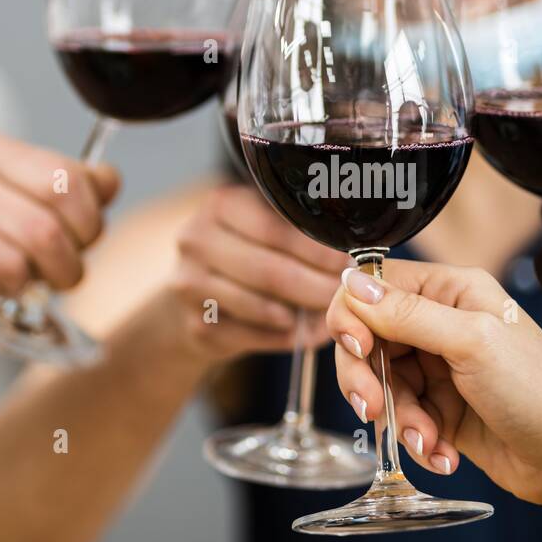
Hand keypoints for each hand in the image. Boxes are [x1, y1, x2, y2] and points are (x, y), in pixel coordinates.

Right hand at [0, 132, 119, 349]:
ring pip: (12, 266)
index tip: (83, 241)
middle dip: (67, 267)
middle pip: (45, 230)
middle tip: (59, 277)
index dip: (90, 223)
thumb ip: (67, 185)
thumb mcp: (9, 193)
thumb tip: (109, 181)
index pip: (67, 182)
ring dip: (26, 288)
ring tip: (16, 285)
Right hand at [167, 183, 351, 360]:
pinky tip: (301, 330)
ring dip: (303, 315)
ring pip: (264, 308)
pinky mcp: (196, 325)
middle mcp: (197, 240)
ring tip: (330, 312)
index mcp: (221, 205)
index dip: (319, 251)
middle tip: (347, 295)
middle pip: (271, 271)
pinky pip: (255, 336)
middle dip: (317, 286)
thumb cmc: (246, 251)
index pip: (278, 230)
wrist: (194, 292)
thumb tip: (351, 257)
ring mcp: (190, 285)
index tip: (349, 263)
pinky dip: (285, 336)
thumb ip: (298, 231)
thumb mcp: (264, 225)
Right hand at [326, 260, 541, 540]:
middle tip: (372, 408)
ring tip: (429, 441)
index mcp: (451, 290)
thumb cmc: (540, 391)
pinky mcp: (441, 410)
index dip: (354, 316)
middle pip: (367, 339)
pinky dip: (416, 439)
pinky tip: (443, 454)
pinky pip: (402, 419)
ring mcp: (440, 368)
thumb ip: (407, 314)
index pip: (375, 286)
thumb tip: (350, 284)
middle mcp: (441, 323)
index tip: (356, 347)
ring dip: (399, 418)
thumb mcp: (471, 343)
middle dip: (367, 378)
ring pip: (382, 385)